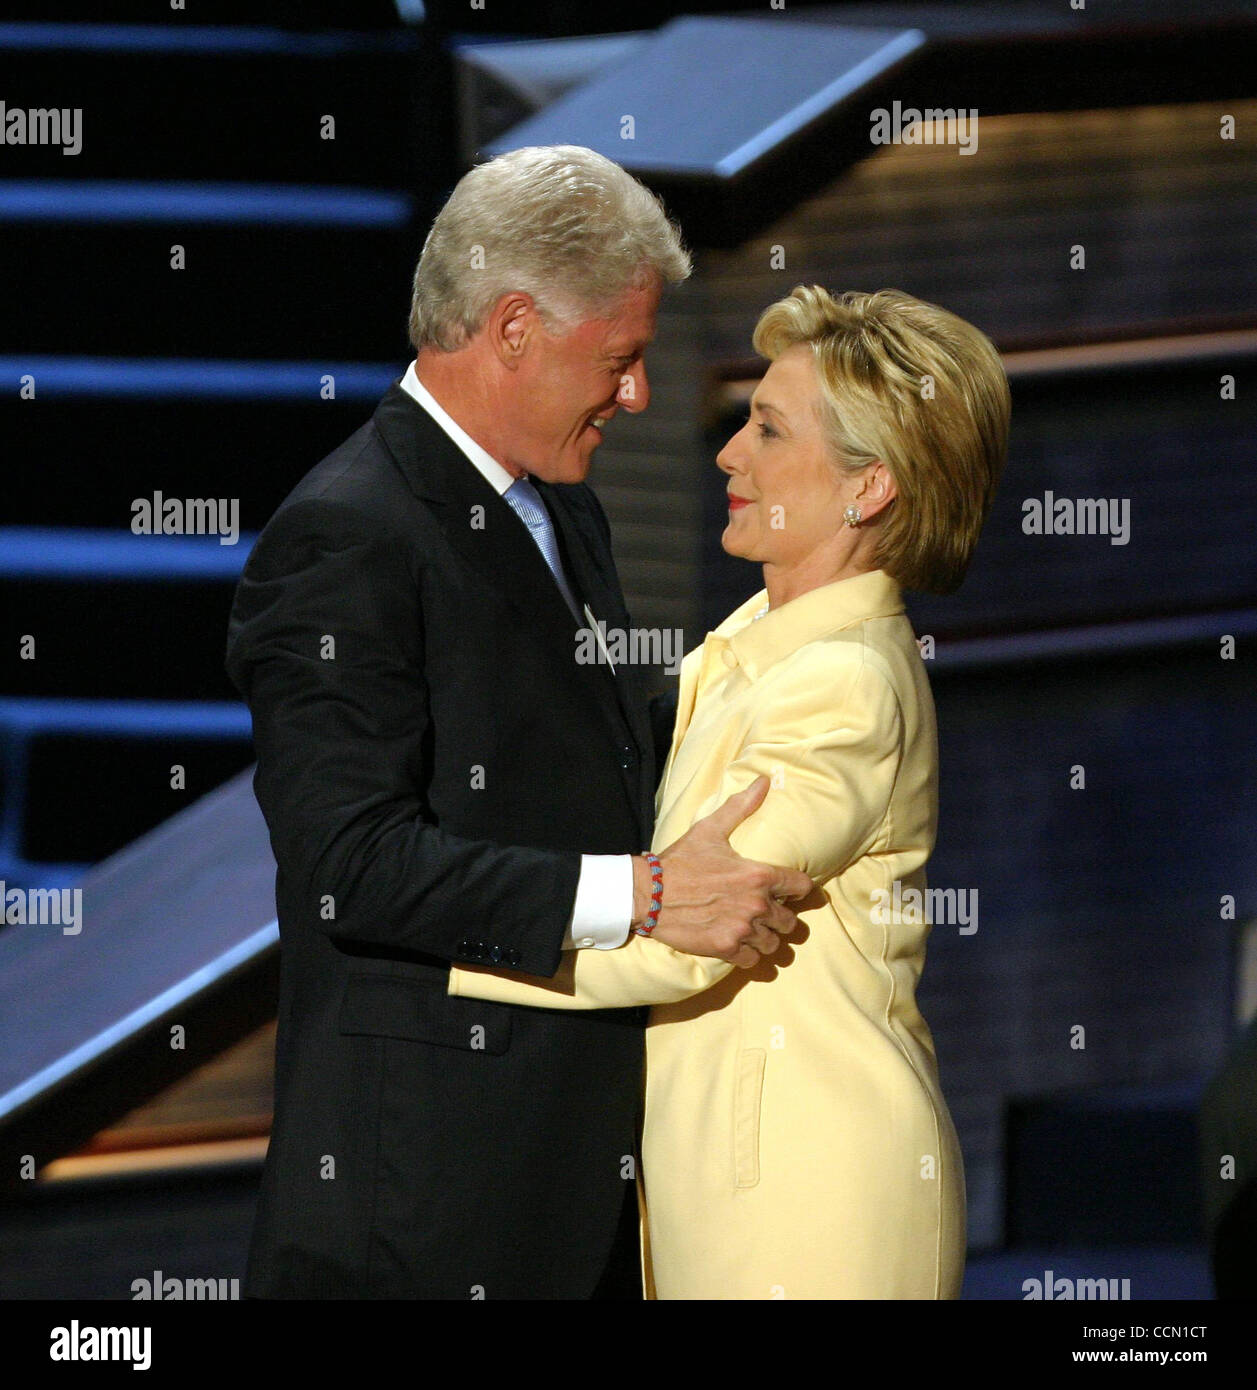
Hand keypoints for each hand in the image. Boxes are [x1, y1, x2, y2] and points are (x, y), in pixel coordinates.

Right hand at [631, 776, 812, 967]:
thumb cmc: (680, 860)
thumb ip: (741, 807)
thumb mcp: (710, 829)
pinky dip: (749, 955)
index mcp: (759, 875)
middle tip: (768, 914)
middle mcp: (756, 905)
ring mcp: (742, 929)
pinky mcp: (725, 948)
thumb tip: (765, 780)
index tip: (793, 892)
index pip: (802, 888)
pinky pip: (753, 961)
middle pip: (790, 922)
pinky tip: (739, 945)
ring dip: (766, 939)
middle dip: (782, 918)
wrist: (647, 893)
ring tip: (755, 931)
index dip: (801, 890)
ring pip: (774, 944)